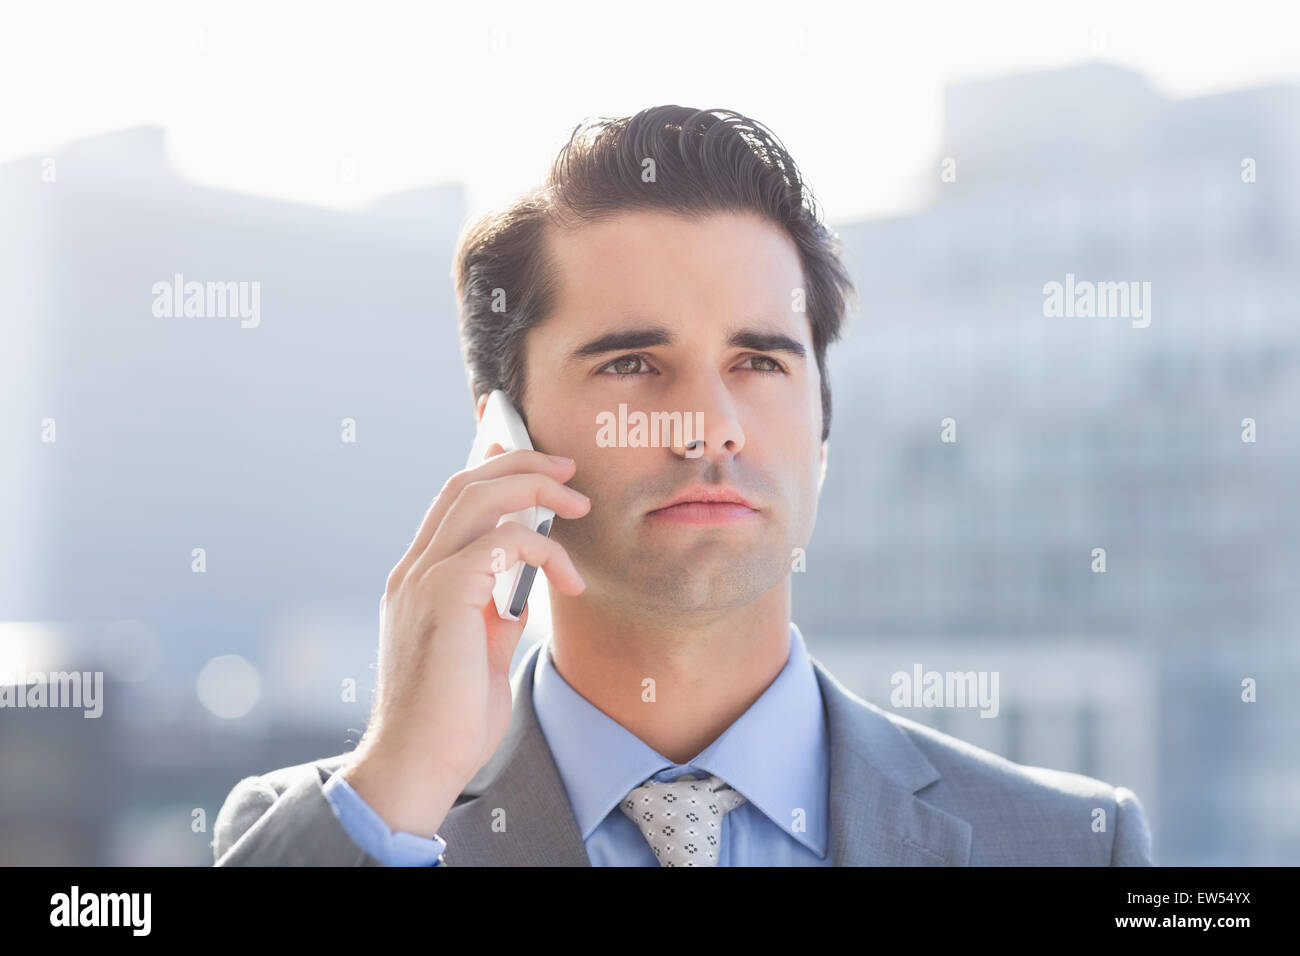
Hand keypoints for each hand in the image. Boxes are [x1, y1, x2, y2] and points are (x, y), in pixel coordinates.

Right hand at [341, 443, 589, 837]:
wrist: (417, 767)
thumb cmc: (449, 722)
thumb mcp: (480, 653)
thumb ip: (494, 612)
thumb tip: (525, 586)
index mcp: (418, 580)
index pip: (452, 502)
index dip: (492, 470)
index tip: (534, 461)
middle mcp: (414, 571)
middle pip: (464, 484)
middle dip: (521, 463)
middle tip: (569, 469)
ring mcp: (422, 580)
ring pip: (479, 497)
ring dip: (535, 488)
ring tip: (578, 502)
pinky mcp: (444, 596)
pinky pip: (502, 542)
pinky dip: (544, 548)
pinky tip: (568, 580)